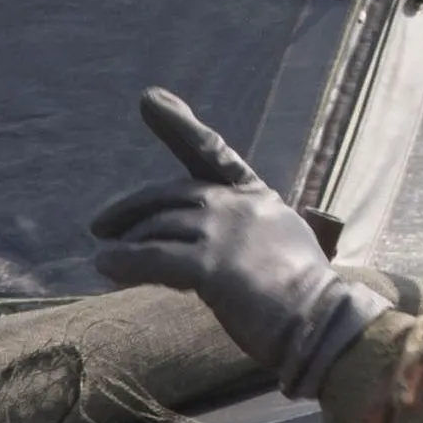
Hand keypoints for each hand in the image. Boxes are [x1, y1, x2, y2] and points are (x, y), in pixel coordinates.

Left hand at [90, 89, 383, 398]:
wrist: (322, 323)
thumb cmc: (304, 296)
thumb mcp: (279, 244)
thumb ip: (244, 231)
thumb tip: (201, 240)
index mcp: (258, 197)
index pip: (212, 153)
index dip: (179, 126)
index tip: (150, 99)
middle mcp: (240, 205)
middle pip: (171, 195)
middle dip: (131, 208)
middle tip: (100, 224)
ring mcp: (226, 233)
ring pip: (158, 228)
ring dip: (126, 242)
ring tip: (103, 258)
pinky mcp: (212, 266)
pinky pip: (153, 258)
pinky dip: (125, 261)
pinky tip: (105, 265)